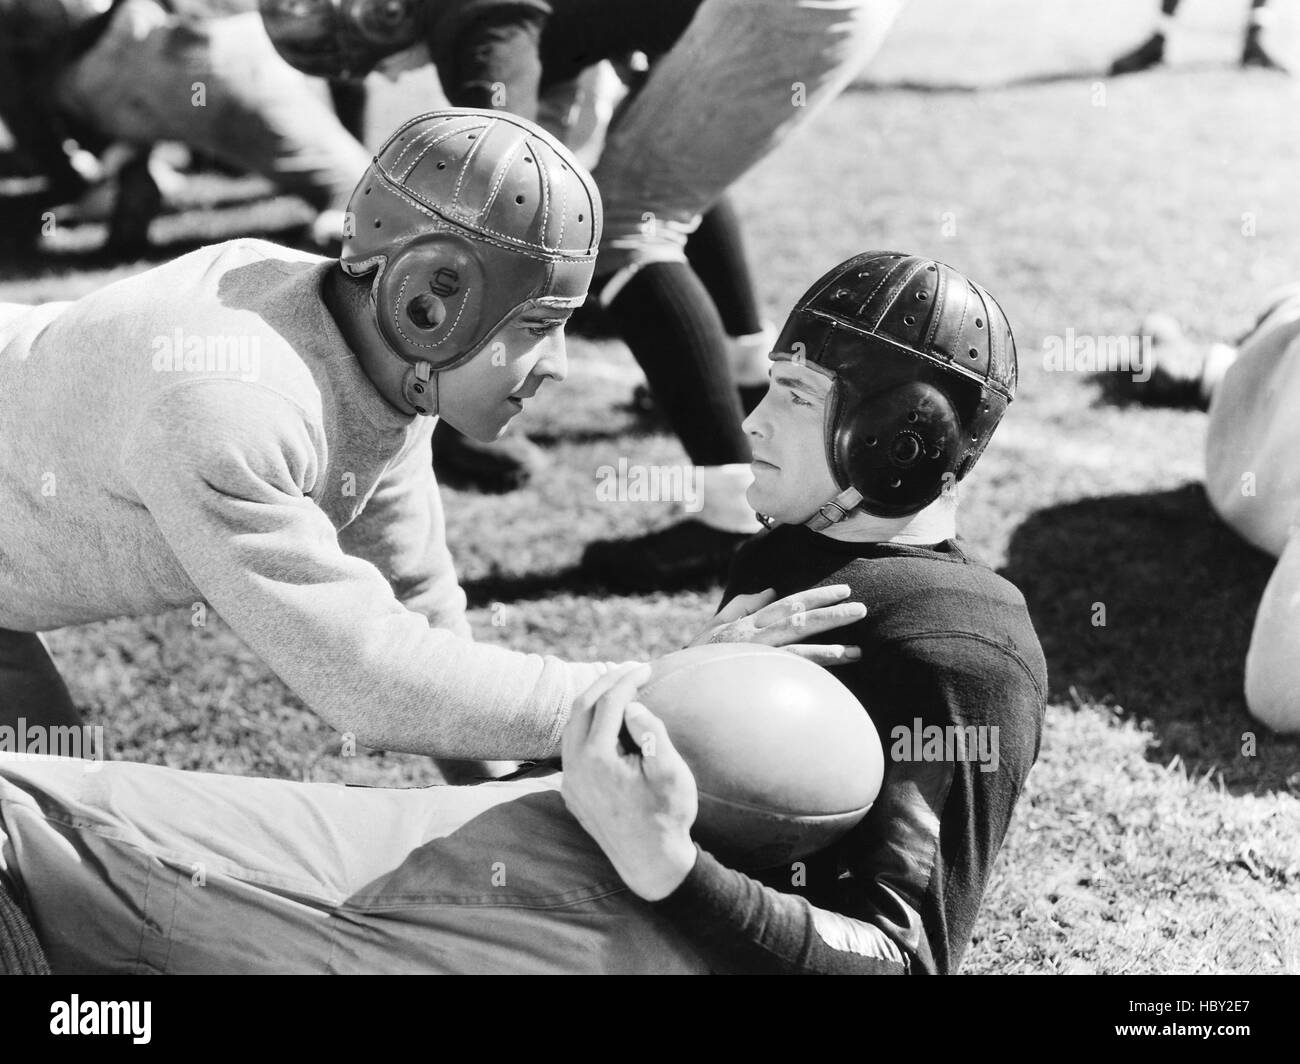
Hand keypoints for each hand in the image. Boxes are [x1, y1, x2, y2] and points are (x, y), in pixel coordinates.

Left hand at [561, 663, 699, 900]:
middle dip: (605, 683)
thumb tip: (631, 705)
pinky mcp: (572, 792)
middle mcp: (576, 767)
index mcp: (598, 759)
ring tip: (619, 689)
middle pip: (582, 707)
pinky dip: (587, 726)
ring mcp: (570, 781)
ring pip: (572, 726)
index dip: (628, 680)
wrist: (651, 864)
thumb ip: (651, 732)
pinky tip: (606, 723)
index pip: (609, 703)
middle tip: (631, 670)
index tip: (647, 668)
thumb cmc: (668, 816)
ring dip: (593, 703)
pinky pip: (572, 747)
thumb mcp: (670, 772)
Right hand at [687, 584, 864, 666]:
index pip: (788, 603)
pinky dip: (815, 660)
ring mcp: (756, 653)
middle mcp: (755, 633)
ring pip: (799, 640)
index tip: (842, 592)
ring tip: (857, 650)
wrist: (679, 684)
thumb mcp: (715, 626)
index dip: (817, 597)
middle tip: (860, 609)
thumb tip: (770, 591)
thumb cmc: (698, 657)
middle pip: (799, 617)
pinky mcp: (755, 672)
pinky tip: (836, 660)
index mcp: (749, 622)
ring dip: (830, 641)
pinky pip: (790, 665)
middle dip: (831, 613)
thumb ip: (742, 605)